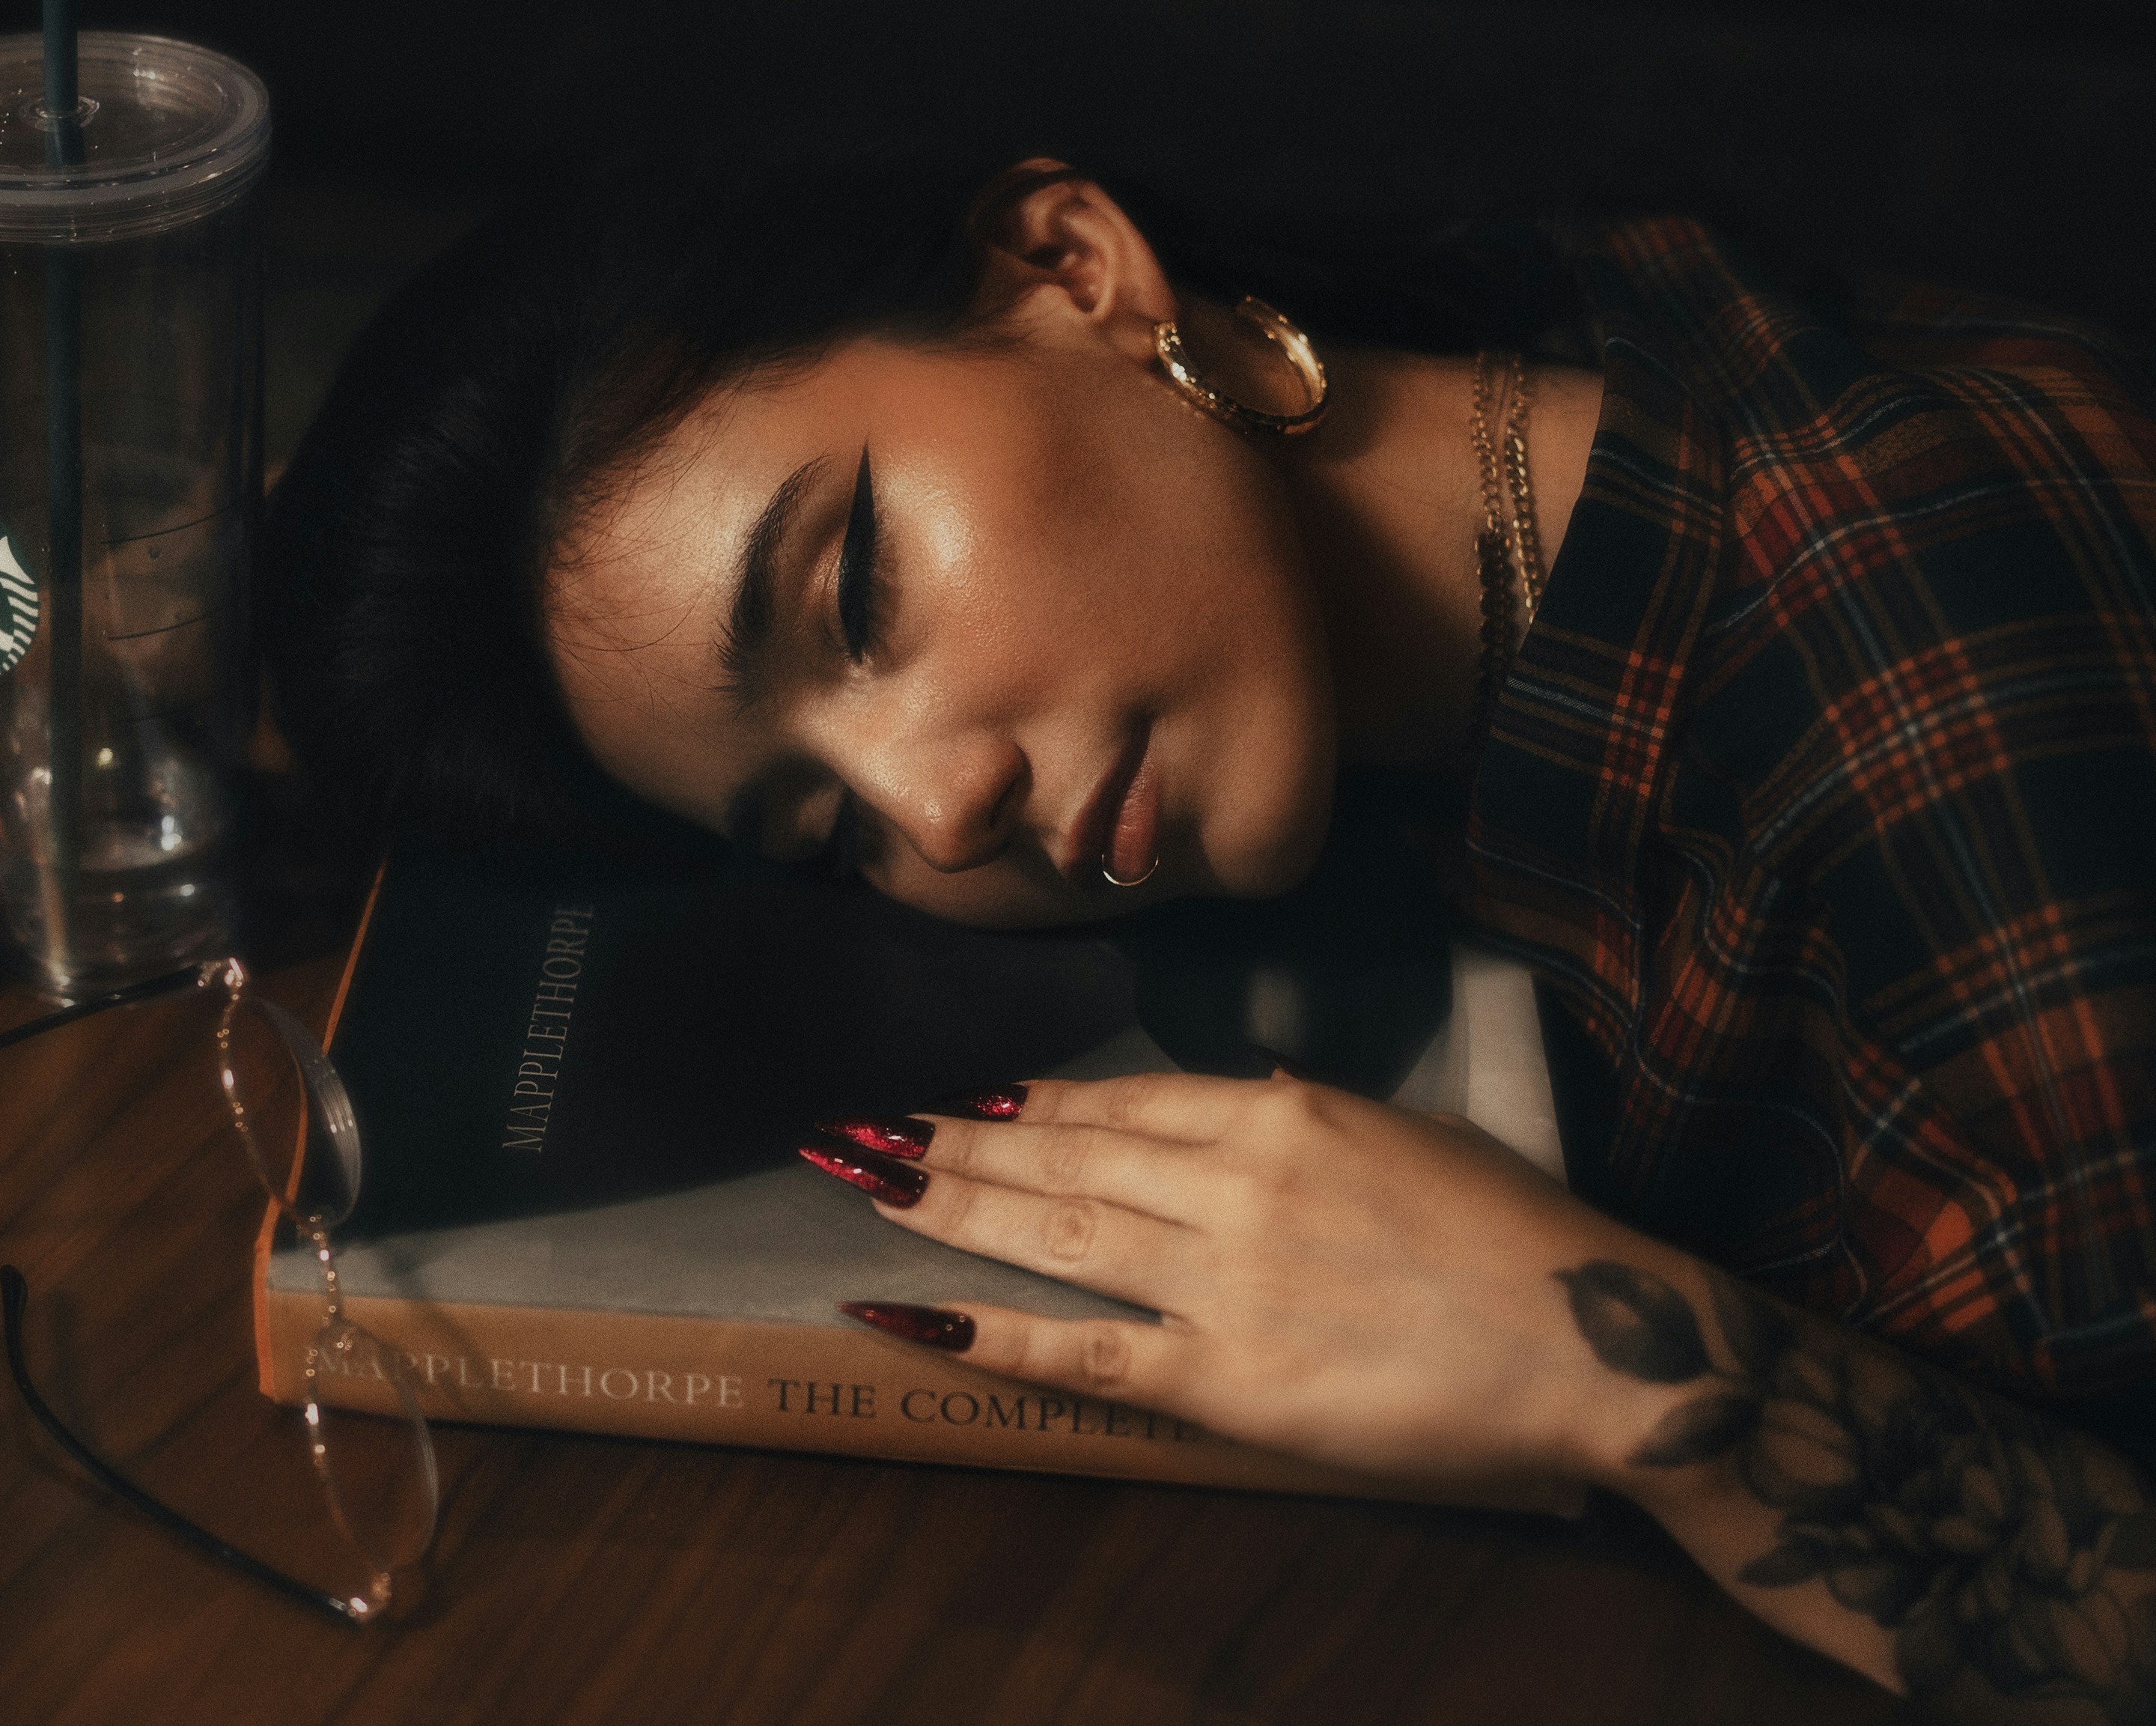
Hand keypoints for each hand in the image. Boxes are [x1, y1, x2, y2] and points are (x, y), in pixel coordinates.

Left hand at [825, 1072, 1679, 1489]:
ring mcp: (1221, 1276)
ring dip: (946, 1205)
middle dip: (956, 1141)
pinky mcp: (1225, 1375)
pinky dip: (985, 1332)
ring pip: (1052, 1227)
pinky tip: (906, 1314)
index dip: (1038, 1101)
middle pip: (1063, 1153)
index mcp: (1283, 1113)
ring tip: (867, 1182)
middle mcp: (1233, 1179)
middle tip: (871, 1128)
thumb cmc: (1522, 1241)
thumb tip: (1246, 1092)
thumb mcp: (1413, 1136)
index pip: (1125, 1101)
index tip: (977, 1098)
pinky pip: (1080, 1350)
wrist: (1600, 1343)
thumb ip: (1312, 1116)